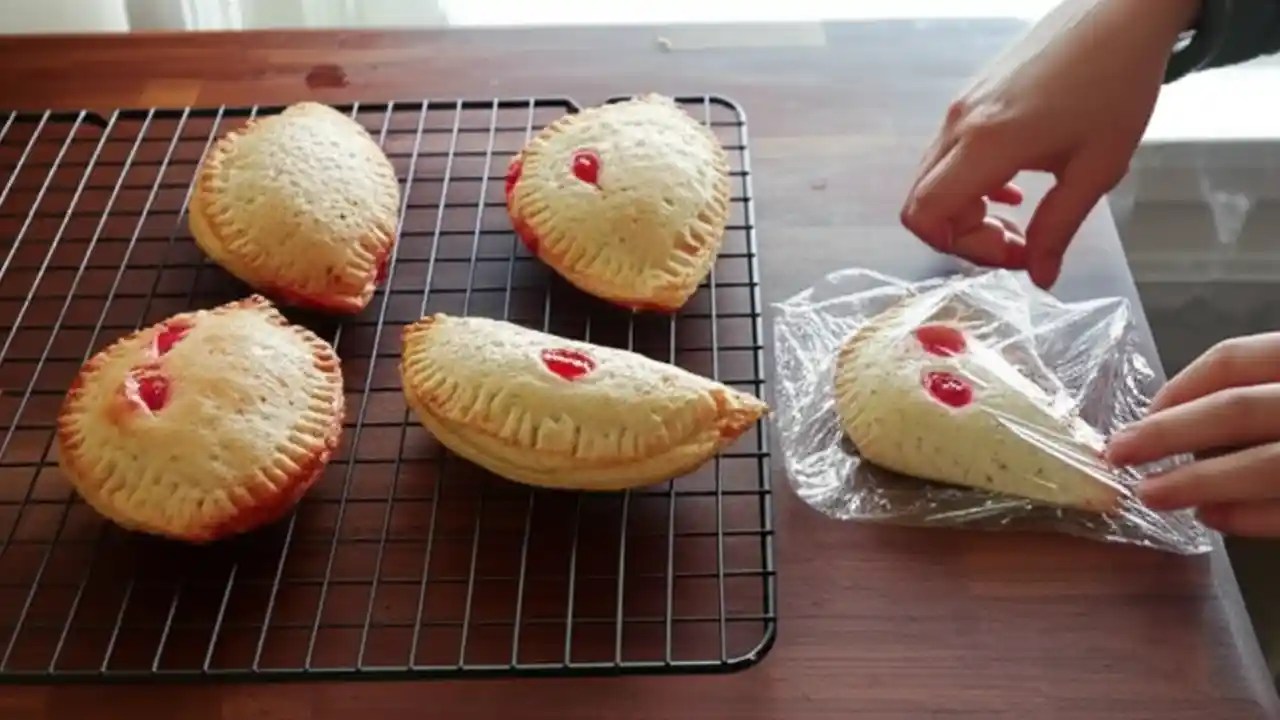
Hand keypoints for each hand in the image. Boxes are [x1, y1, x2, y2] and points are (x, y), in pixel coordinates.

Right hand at [900, 0, 1199, 288]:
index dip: (962, 249)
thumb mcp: (1097, 168)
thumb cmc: (1117, 84)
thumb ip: (1059, 227)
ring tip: (1018, 220)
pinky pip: (946, 156)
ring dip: (966, 212)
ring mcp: (959, 109)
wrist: (1120, 15)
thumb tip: (1040, 276)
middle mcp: (959, 125)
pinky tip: (1012, 189)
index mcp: (987, 143)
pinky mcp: (969, 99)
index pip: (927, 214)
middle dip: (962, 237)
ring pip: (932, 181)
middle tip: (1014, 244)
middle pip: (920, 203)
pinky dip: (968, 185)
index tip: (1016, 254)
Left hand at [1106, 333, 1279, 536]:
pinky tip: (1209, 518)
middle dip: (1167, 434)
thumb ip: (1255, 390)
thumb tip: (1179, 419)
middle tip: (1116, 455)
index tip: (1140, 415)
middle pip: (1236, 410)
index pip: (1234, 361)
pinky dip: (1249, 517)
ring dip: (1198, 481)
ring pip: (1264, 464)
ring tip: (1149, 495)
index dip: (1179, 388)